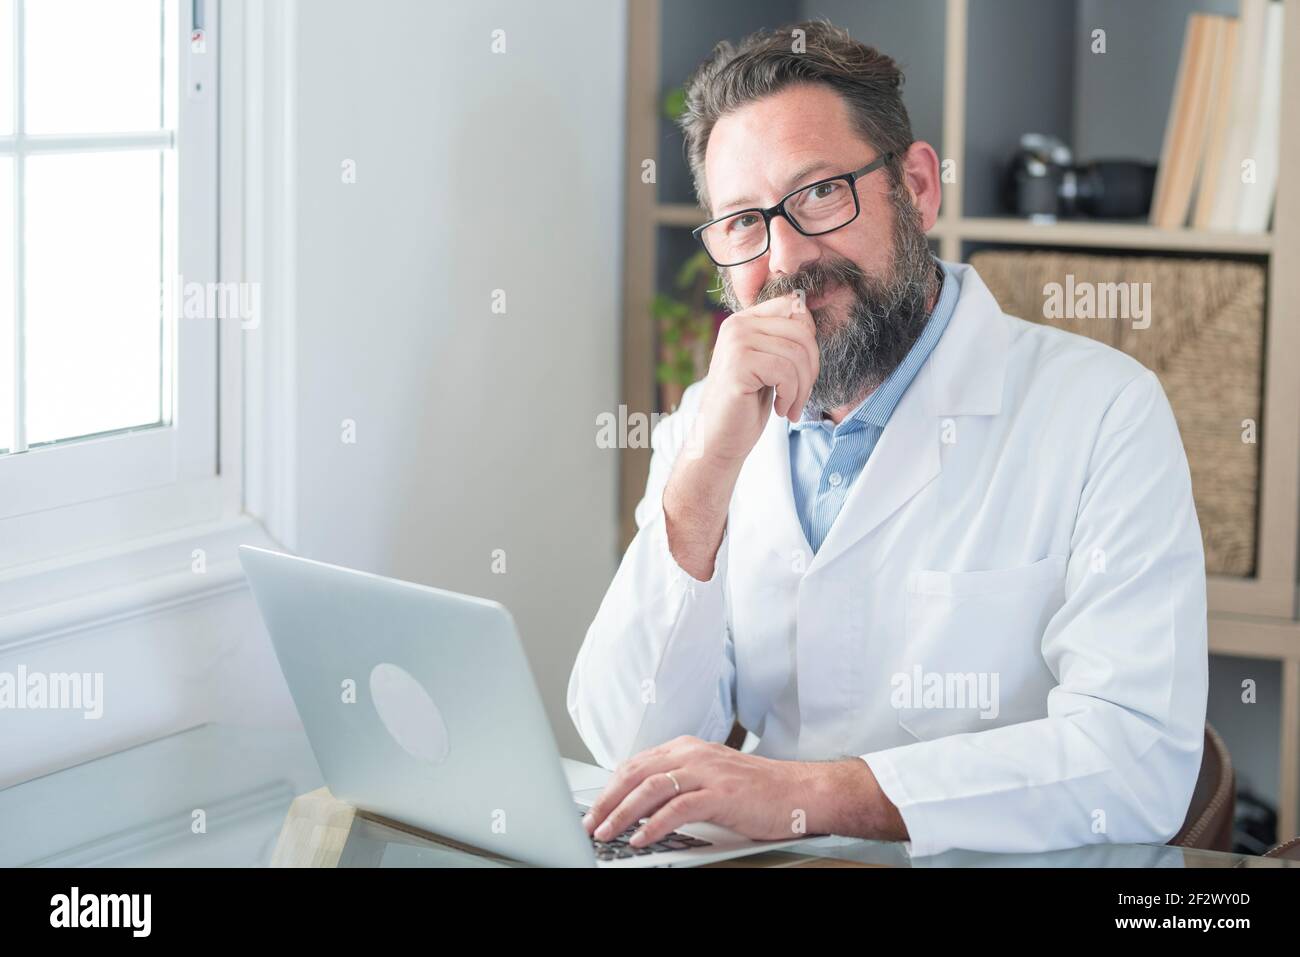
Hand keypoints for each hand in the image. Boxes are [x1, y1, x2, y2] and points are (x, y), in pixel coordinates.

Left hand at [581, 736, 819, 846]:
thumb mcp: (710, 775)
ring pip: (651, 788)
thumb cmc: (757, 789)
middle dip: (607, 801)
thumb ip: (679, 781)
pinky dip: (654, 825)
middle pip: (636, 773)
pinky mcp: (721, 793)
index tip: (594, 808)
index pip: (636, 764)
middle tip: (590, 824)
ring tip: (607, 832)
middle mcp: (693, 753)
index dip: (610, 787)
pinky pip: (678, 808)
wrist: (799, 791)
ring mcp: (707, 771)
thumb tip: (641, 804)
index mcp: (687, 747)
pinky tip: (642, 838)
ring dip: (623, 813)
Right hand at [690, 293, 818, 467]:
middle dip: (811, 368)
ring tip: (790, 406)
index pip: (793, 307)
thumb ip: (783, 339)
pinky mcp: (738, 365)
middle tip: (801, 395)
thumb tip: (807, 314)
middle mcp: (736, 326)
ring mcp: (735, 344)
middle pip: (801, 331)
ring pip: (797, 355)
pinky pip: (785, 372)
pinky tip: (781, 409)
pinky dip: (791, 396)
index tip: (802, 370)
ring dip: (802, 388)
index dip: (809, 338)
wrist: (720, 440)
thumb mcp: (769, 364)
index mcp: (743, 321)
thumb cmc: (747, 405)